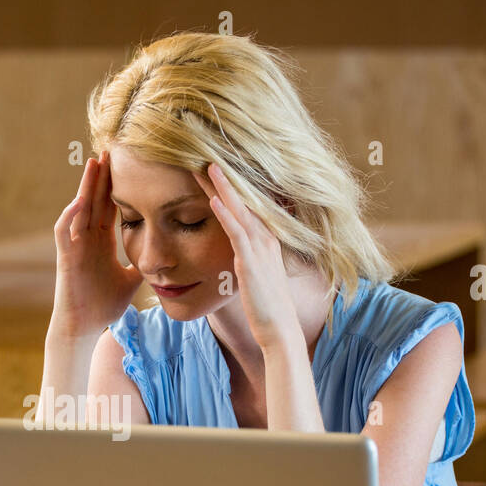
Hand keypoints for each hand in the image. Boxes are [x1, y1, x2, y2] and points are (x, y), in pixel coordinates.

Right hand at [51, 150, 144, 339]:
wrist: (84, 327)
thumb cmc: (104, 305)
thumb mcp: (131, 280)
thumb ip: (144, 263)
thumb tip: (166, 253)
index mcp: (102, 242)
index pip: (111, 206)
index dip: (120, 186)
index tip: (132, 165)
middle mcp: (87, 238)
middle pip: (96, 199)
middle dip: (104, 176)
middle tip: (114, 148)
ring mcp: (75, 246)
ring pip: (79, 208)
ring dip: (86, 186)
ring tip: (95, 162)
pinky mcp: (65, 257)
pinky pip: (65, 231)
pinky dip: (70, 215)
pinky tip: (80, 200)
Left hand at [192, 162, 303, 354]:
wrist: (279, 329)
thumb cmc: (267, 307)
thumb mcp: (258, 277)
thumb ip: (250, 261)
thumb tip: (240, 256)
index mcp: (266, 240)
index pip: (247, 206)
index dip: (232, 186)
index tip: (216, 167)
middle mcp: (265, 239)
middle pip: (243, 201)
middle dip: (225, 178)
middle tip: (206, 155)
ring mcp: (259, 249)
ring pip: (239, 210)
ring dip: (222, 187)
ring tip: (207, 166)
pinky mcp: (250, 263)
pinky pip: (236, 233)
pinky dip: (225, 214)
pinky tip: (214, 199)